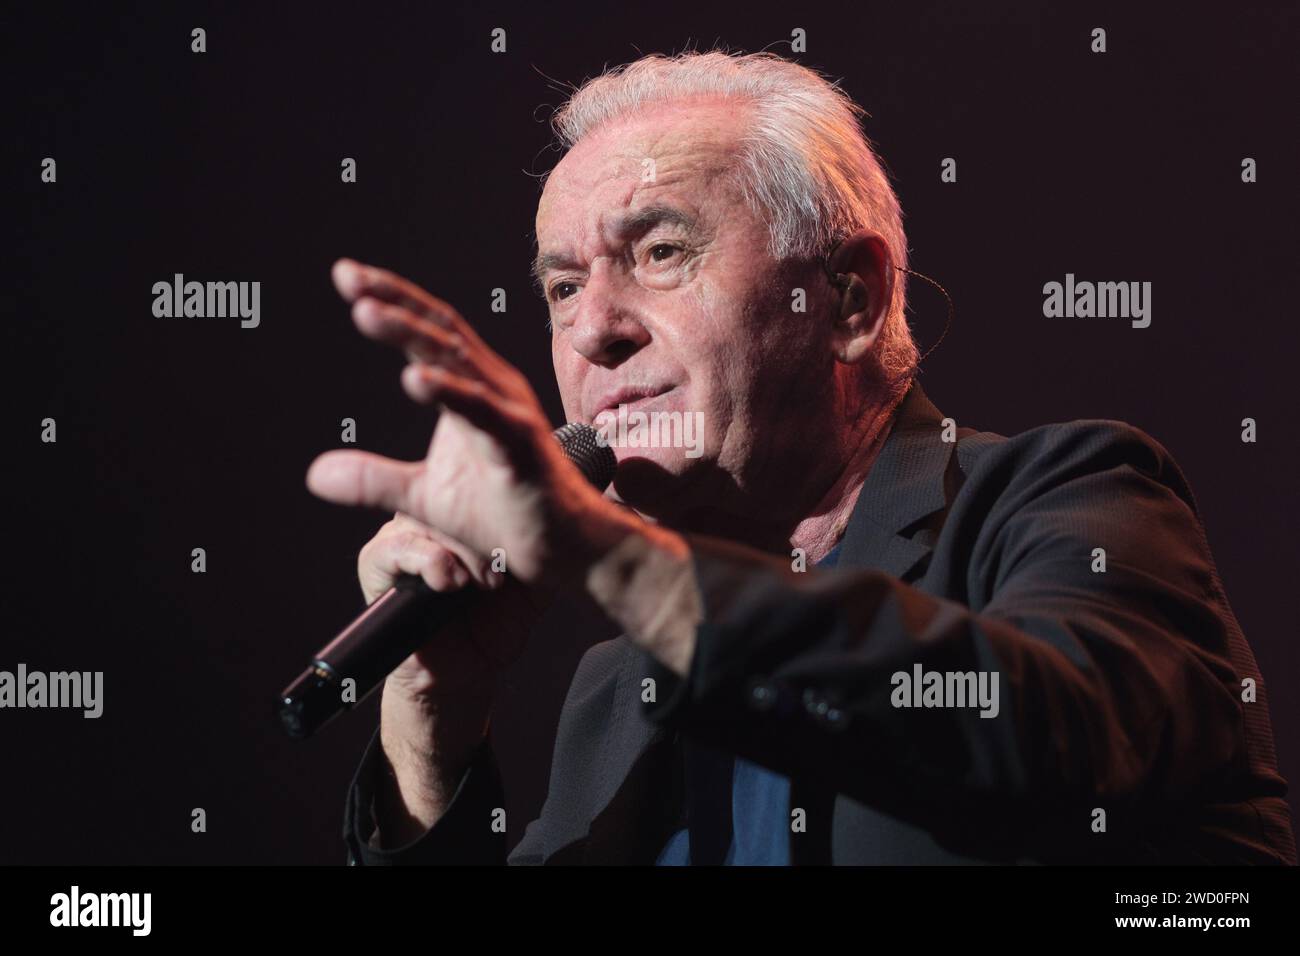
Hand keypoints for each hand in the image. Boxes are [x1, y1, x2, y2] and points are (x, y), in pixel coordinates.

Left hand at [306, 258, 619, 589]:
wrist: (561, 549)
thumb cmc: (503, 514)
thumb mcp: (422, 498)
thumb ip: (371, 480)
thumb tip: (313, 474)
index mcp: (473, 388)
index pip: (430, 331)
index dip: (391, 300)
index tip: (346, 275)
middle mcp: (494, 387)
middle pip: (440, 330)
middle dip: (393, 301)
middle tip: (348, 277)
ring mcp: (509, 412)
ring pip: (457, 360)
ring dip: (410, 334)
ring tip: (366, 312)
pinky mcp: (519, 444)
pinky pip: (481, 411)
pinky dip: (449, 391)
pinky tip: (414, 378)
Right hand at [358, 512, 544, 699]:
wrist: (464, 672)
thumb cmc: (495, 624)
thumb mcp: (531, 580)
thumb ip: (539, 546)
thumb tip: (562, 519)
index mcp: (468, 514)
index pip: (478, 484)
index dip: (499, 502)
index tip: (521, 528)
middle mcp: (433, 517)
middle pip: (451, 496)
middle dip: (482, 532)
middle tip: (500, 571)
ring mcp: (403, 534)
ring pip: (426, 518)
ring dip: (460, 552)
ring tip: (480, 582)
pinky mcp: (377, 559)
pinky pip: (396, 547)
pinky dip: (429, 563)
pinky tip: (449, 582)